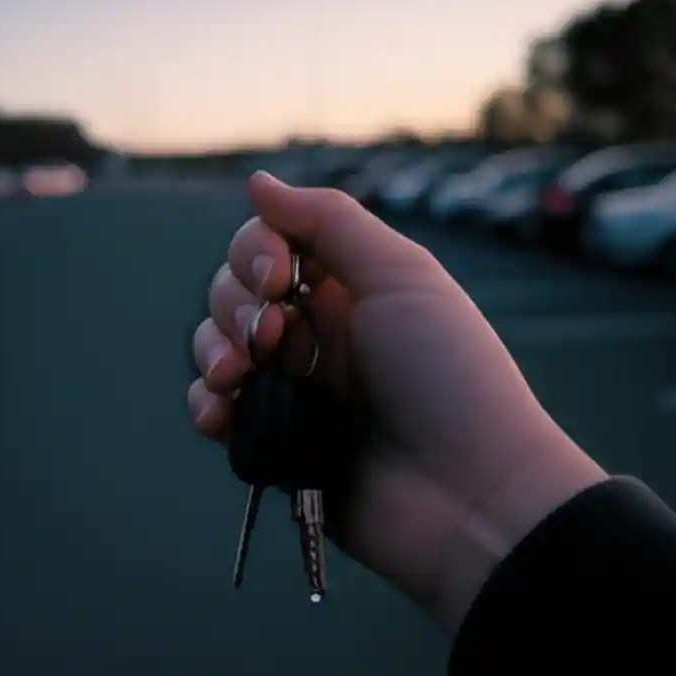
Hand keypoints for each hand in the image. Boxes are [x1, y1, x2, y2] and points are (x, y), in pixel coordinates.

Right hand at [188, 172, 606, 632]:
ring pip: (216, 349)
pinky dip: (207, 406)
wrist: (468, 492)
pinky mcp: (274, 446)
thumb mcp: (400, 277)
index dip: (253, 252)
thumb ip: (328, 221)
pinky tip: (223, 414)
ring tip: (241, 374)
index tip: (276, 278)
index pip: (266, 245)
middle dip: (234, 304)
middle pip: (232, 293)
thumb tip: (258, 182)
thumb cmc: (449, 376)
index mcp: (346, 289)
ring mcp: (292, 392)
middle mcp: (315, 334)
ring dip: (214, 351)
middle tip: (272, 336)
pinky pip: (216, 412)